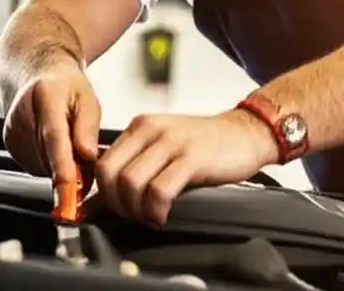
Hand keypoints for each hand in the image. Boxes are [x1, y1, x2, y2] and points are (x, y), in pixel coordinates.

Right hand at [1, 60, 100, 190]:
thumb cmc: (65, 85)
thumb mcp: (87, 97)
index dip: (63, 172)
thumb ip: (88, 127)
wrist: (36, 74)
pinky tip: (55, 145)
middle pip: (50, 160)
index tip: (70, 198)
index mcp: (45, 97)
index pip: (54, 141)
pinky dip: (51, 165)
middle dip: (74, 167)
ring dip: (62, 166)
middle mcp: (22, 117)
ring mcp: (12, 134)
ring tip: (68, 140)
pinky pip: (37, 169)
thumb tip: (87, 158)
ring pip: (44, 169)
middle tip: (86, 151)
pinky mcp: (10, 147)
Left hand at [90, 109, 278, 226]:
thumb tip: (97, 202)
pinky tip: (164, 215)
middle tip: (132, 216)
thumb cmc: (204, 145)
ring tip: (151, 217)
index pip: (101, 161)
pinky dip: (156, 211)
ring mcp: (171, 142)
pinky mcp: (191, 157)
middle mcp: (151, 130)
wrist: (246, 133)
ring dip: (136, 210)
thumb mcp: (163, 149)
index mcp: (140, 126)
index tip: (111, 209)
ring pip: (131, 183)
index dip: (100, 193)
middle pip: (110, 174)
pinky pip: (159, 191)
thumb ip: (132, 168)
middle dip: (116, 204)